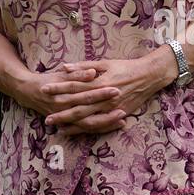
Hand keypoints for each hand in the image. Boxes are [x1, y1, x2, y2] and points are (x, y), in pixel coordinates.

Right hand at [17, 65, 122, 128]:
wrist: (29, 92)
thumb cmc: (49, 80)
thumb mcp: (62, 74)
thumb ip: (78, 72)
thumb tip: (93, 72)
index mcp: (64, 94)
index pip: (86, 94)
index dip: (101, 93)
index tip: (116, 89)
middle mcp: (65, 109)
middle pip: (88, 114)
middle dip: (107, 113)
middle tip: (123, 109)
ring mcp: (67, 119)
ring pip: (88, 125)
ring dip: (106, 124)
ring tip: (123, 120)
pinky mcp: (69, 124)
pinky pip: (87, 130)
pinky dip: (101, 129)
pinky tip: (115, 125)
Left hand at [43, 52, 173, 136]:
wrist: (149, 75)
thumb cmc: (126, 67)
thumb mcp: (105, 63)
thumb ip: (84, 66)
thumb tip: (65, 67)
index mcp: (99, 82)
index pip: (74, 86)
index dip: (58, 88)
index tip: (44, 90)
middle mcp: (104, 97)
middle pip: (78, 107)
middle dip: (61, 113)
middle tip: (46, 118)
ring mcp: (112, 108)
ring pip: (88, 119)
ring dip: (72, 125)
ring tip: (58, 128)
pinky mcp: (118, 114)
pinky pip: (101, 125)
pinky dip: (88, 129)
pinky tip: (77, 131)